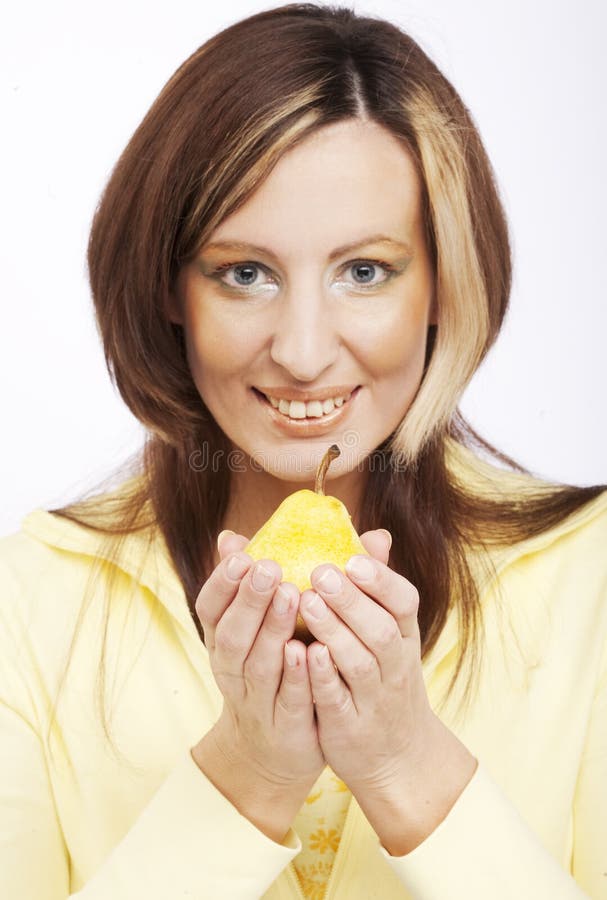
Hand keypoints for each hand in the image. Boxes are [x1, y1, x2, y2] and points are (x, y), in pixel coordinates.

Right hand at [194, 531, 323, 790]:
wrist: (275, 750)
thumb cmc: (270, 671)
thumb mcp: (253, 628)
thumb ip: (250, 584)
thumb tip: (232, 534)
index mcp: (223, 642)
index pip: (210, 610)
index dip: (221, 584)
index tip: (240, 555)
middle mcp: (232, 670)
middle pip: (232, 635)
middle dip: (249, 600)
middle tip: (270, 567)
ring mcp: (256, 702)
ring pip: (259, 665)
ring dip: (273, 629)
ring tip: (292, 595)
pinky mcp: (285, 727)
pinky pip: (289, 700)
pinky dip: (296, 676)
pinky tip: (308, 650)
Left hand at [297, 529, 436, 794]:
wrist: (398, 757)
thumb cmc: (385, 680)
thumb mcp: (390, 636)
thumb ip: (378, 589)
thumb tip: (375, 535)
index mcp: (403, 637)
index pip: (404, 602)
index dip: (381, 580)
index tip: (351, 558)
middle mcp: (394, 666)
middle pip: (381, 629)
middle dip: (351, 600)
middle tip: (318, 573)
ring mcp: (374, 699)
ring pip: (359, 663)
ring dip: (334, 632)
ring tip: (304, 604)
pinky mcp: (350, 727)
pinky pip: (338, 701)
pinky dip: (323, 678)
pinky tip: (305, 655)